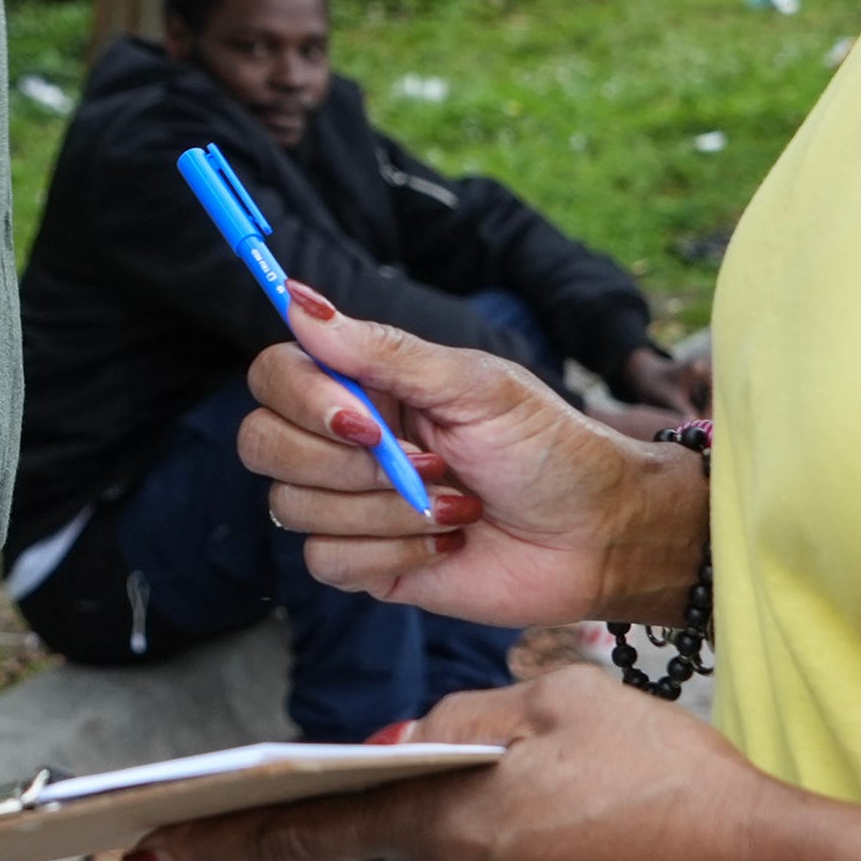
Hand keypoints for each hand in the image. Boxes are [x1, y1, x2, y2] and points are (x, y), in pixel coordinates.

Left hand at [144, 665, 858, 860]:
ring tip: (496, 782)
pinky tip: (559, 816)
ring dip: (438, 833)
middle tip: (291, 808)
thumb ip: (470, 716)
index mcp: (436, 830)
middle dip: (329, 832)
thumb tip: (429, 741)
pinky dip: (501, 853)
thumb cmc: (662, 778)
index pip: (302, 834)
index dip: (221, 839)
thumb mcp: (558, 704)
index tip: (152, 849)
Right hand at [250, 286, 706, 628]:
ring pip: (294, 508)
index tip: (366, 419)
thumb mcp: (473, 385)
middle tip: (425, 466)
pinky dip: (392, 551)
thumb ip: (380, 349)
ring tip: (455, 505)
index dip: (302, 398)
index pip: (275, 375)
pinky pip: (327, 562)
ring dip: (385, 511)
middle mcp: (346, 441)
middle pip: (262, 443)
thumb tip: (294, 296)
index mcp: (366, 384)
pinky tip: (445, 542)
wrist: (598, 535)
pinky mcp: (366, 564)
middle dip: (343, 465)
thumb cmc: (548, 449)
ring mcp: (350, 505)